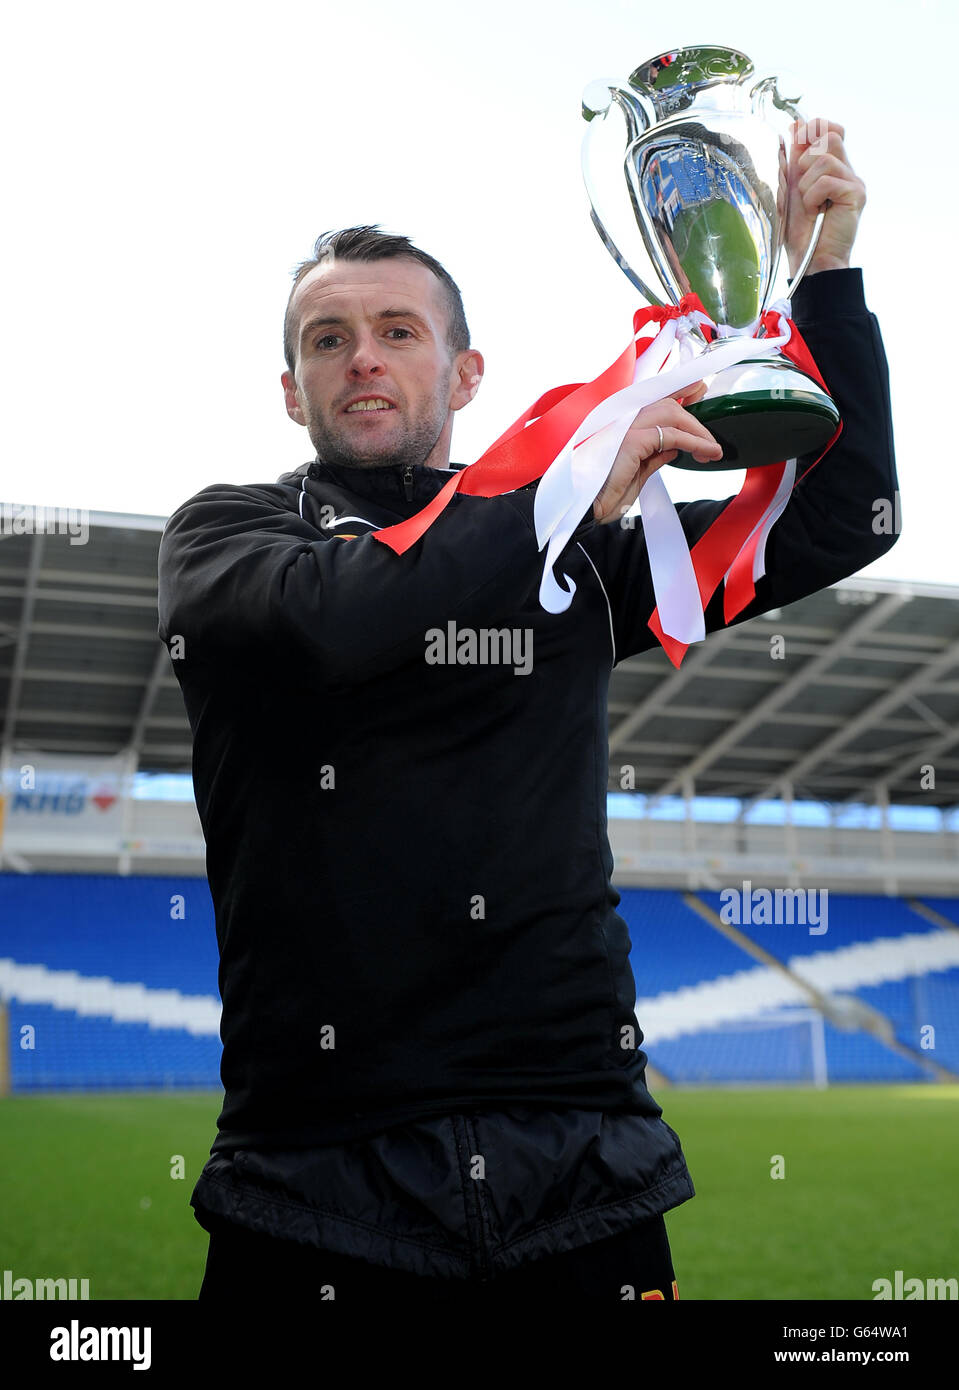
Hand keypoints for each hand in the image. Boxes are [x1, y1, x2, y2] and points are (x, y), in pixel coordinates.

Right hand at [591, 382, 722, 524]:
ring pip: (672, 414)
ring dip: (697, 431)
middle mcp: (622, 418)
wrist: (585, 509)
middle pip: (668, 404)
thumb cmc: (603, 494)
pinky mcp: (632, 439)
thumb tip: (674, 446)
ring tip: (712, 450)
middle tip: (711, 443)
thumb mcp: (637, 471)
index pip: (655, 399)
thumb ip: (655, 455)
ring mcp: (626, 425)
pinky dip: (694, 442)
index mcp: (621, 423)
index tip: (701, 394)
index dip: (681, 391)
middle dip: (695, 420)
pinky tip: (705, 452)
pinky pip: (672, 435)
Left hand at [785, 118, 865, 277]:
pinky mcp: (856, 194)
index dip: (814, 129)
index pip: (831, 129)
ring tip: (809, 204)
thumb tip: (796, 124)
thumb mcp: (792, 188)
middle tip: (802, 185)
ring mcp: (854, 182)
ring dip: (807, 183)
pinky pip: (826, 180)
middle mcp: (847, 171)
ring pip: (826, 157)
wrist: (811, 261)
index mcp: (832, 168)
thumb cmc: (800, 231)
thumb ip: (795, 158)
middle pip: (831, 136)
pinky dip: (812, 196)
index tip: (796, 144)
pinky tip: (816, 211)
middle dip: (806, 158)